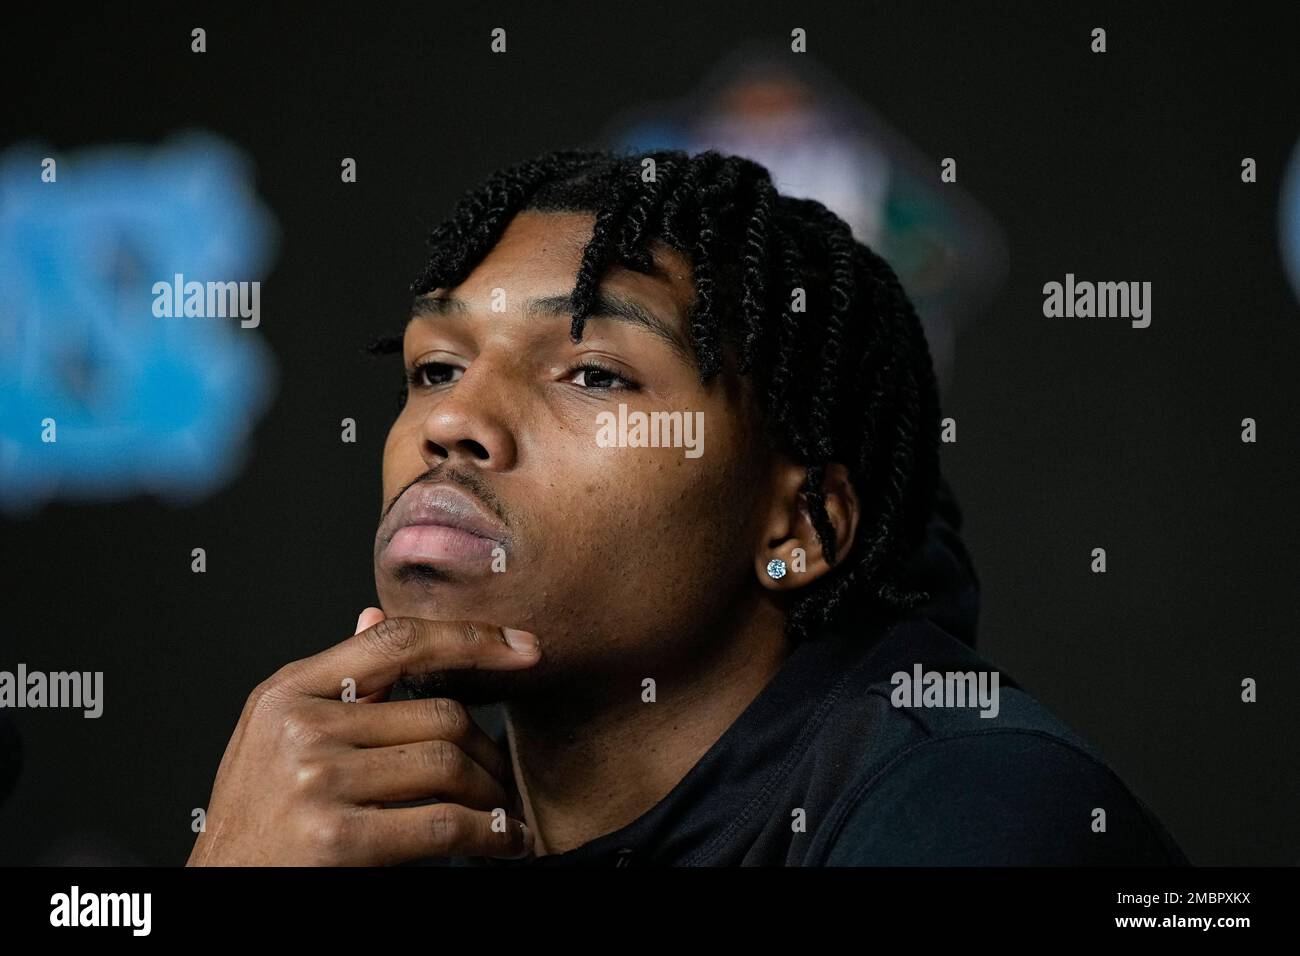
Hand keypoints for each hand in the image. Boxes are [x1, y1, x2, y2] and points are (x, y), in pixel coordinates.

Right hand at [186, 609, 539, 865]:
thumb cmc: (256, 818)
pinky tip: (502, 843)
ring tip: (502, 813)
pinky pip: (442, 824)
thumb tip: (375, 617)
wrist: (218, 890)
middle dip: (487, 750)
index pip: (397, 640)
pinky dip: (488, 834)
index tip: (525, 648)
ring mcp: (316, 780)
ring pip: (448, 764)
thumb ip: (338, 685)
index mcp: (288, 691)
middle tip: (502, 778)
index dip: (472, 637)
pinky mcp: (335, 839)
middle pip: (439, 714)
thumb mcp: (277, 736)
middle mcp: (300, 726)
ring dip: (492, 794)